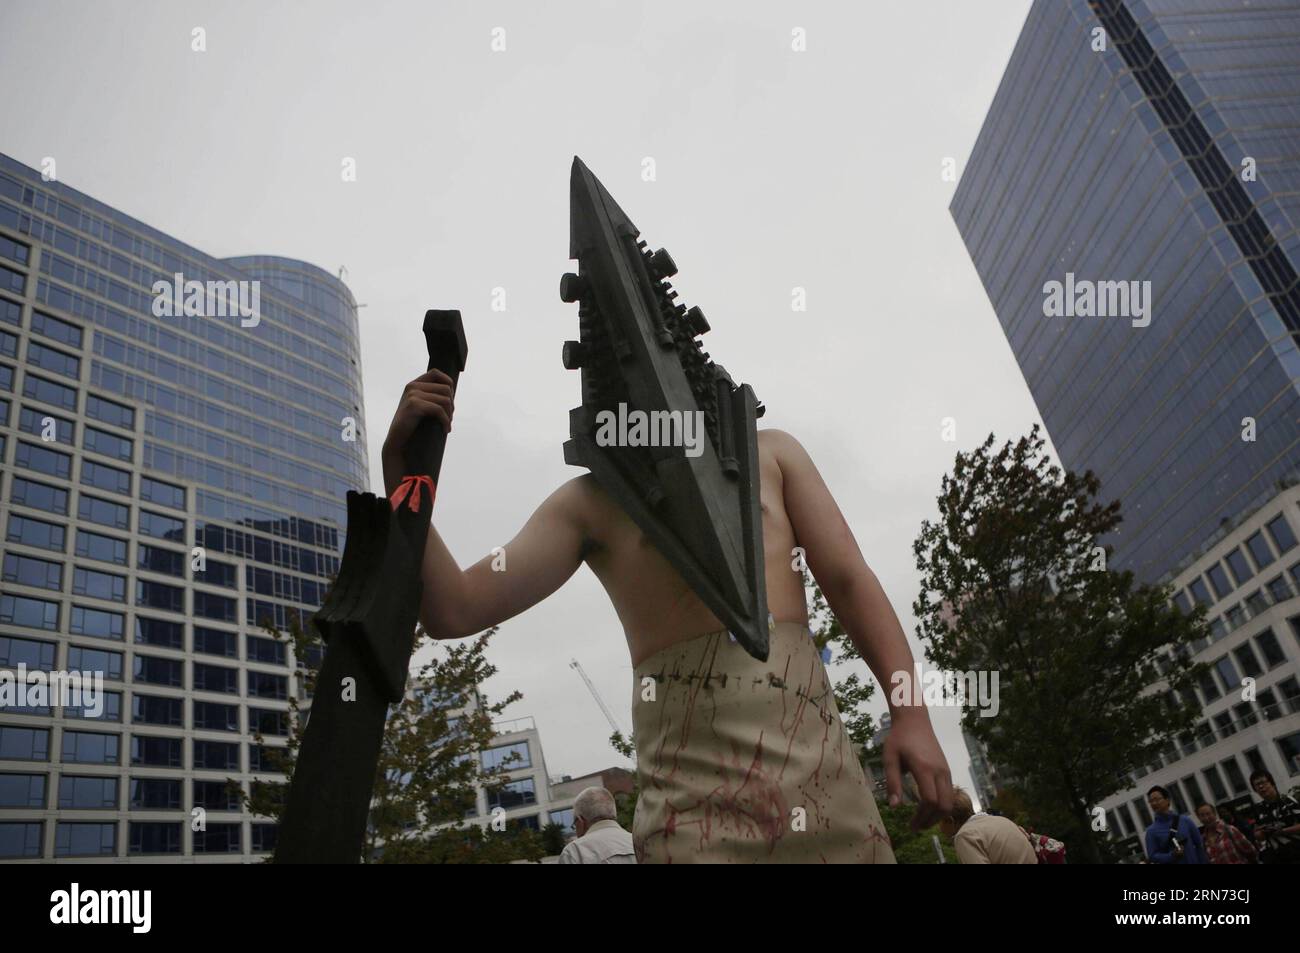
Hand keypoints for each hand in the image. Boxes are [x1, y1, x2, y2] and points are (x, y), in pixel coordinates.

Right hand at [382, 369, 455, 491]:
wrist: (397, 441)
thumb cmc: (412, 426)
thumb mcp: (420, 406)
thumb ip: (431, 396)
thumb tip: (452, 390)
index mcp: (413, 384)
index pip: (436, 373)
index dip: (448, 383)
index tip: (451, 399)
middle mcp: (412, 386)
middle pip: (446, 389)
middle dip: (451, 404)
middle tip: (448, 418)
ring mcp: (412, 395)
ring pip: (445, 400)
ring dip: (450, 414)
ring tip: (447, 424)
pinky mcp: (414, 405)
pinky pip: (439, 410)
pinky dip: (446, 421)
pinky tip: (446, 430)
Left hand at [882, 713, 953, 830]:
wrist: (914, 720)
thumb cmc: (898, 738)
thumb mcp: (890, 758)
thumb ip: (892, 782)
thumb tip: (894, 807)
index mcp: (924, 768)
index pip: (930, 800)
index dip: (921, 817)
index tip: (910, 826)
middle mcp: (939, 771)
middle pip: (944, 805)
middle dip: (931, 820)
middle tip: (916, 827)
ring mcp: (945, 770)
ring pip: (949, 801)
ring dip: (937, 815)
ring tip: (921, 821)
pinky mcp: (946, 769)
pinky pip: (949, 793)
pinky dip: (941, 805)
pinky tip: (928, 808)